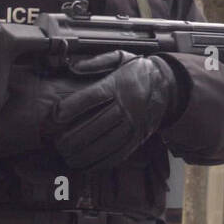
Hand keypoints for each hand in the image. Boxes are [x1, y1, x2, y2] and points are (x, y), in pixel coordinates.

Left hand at [39, 52, 177, 170]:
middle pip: (96, 124)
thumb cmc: (138, 72)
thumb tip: (74, 67)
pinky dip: (101, 162)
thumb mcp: (120, 58)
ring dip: (84, 153)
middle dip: (73, 137)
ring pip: (106, 142)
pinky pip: (119, 153)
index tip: (55, 117)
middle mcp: (127, 105)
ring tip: (68, 156)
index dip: (71, 108)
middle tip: (57, 143)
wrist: (168, 86)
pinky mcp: (138, 137)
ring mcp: (134, 123)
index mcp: (119, 85)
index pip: (91, 97)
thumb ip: (97, 62)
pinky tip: (87, 165)